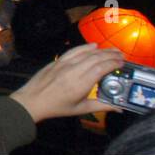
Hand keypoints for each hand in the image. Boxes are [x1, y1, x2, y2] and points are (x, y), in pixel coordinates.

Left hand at [10, 42, 125, 122]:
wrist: (32, 100)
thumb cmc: (58, 107)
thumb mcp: (81, 109)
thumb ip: (101, 106)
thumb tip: (120, 107)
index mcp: (80, 84)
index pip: (100, 68)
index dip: (113, 64)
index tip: (122, 63)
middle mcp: (73, 71)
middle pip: (95, 58)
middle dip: (110, 55)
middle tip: (122, 55)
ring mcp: (64, 64)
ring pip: (85, 53)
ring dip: (100, 50)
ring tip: (113, 50)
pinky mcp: (57, 61)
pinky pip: (73, 51)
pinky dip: (84, 47)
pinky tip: (94, 45)